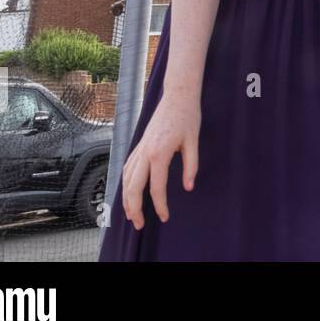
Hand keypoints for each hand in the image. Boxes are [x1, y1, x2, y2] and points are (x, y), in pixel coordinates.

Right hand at [121, 92, 200, 230]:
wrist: (177, 96)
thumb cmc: (188, 117)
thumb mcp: (193, 141)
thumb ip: (191, 166)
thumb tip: (188, 187)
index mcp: (159, 153)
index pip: (156, 187)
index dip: (160, 205)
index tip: (165, 217)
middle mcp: (144, 152)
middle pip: (133, 187)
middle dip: (134, 208)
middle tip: (139, 225)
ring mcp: (139, 148)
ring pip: (126, 179)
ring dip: (126, 198)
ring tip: (130, 214)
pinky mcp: (139, 145)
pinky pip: (127, 168)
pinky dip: (125, 183)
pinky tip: (128, 192)